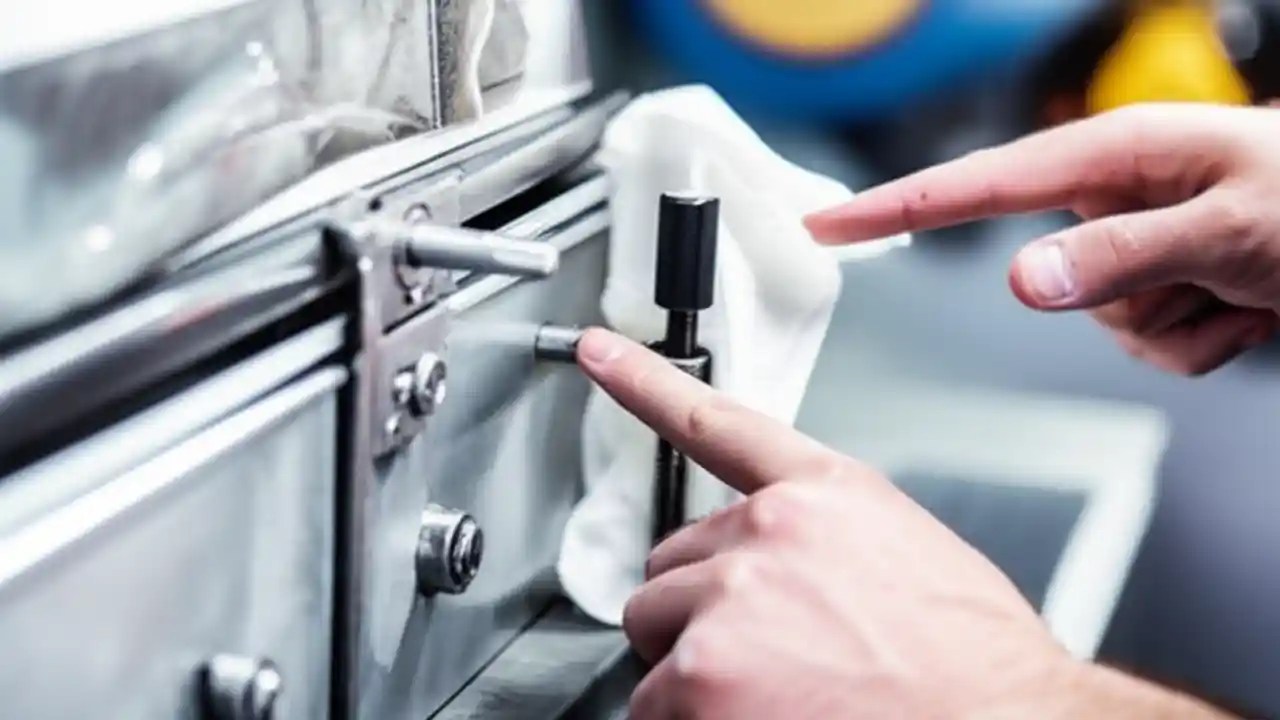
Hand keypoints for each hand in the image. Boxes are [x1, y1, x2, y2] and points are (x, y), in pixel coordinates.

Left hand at [575, 328, 1074, 718]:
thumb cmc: (974, 670)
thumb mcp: (910, 562)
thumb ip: (826, 542)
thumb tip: (785, 572)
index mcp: (826, 495)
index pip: (714, 423)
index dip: (643, 381)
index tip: (595, 350)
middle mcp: (770, 532)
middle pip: (673, 563)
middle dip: (701, 609)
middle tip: (770, 655)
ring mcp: (730, 599)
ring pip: (657, 630)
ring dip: (693, 668)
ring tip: (776, 696)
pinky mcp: (702, 673)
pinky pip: (653, 701)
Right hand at [805, 103, 1279, 375]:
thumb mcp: (1225, 226)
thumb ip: (1117, 255)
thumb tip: (1019, 280)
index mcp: (1114, 154)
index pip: (978, 185)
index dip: (896, 207)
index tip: (830, 224)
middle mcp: (1115, 198)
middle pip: (1055, 283)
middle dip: (1134, 297)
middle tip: (1216, 267)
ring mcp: (1136, 249)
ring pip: (1108, 327)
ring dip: (1181, 323)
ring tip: (1244, 279)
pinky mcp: (1162, 290)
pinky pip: (1150, 351)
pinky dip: (1204, 344)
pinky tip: (1247, 302)